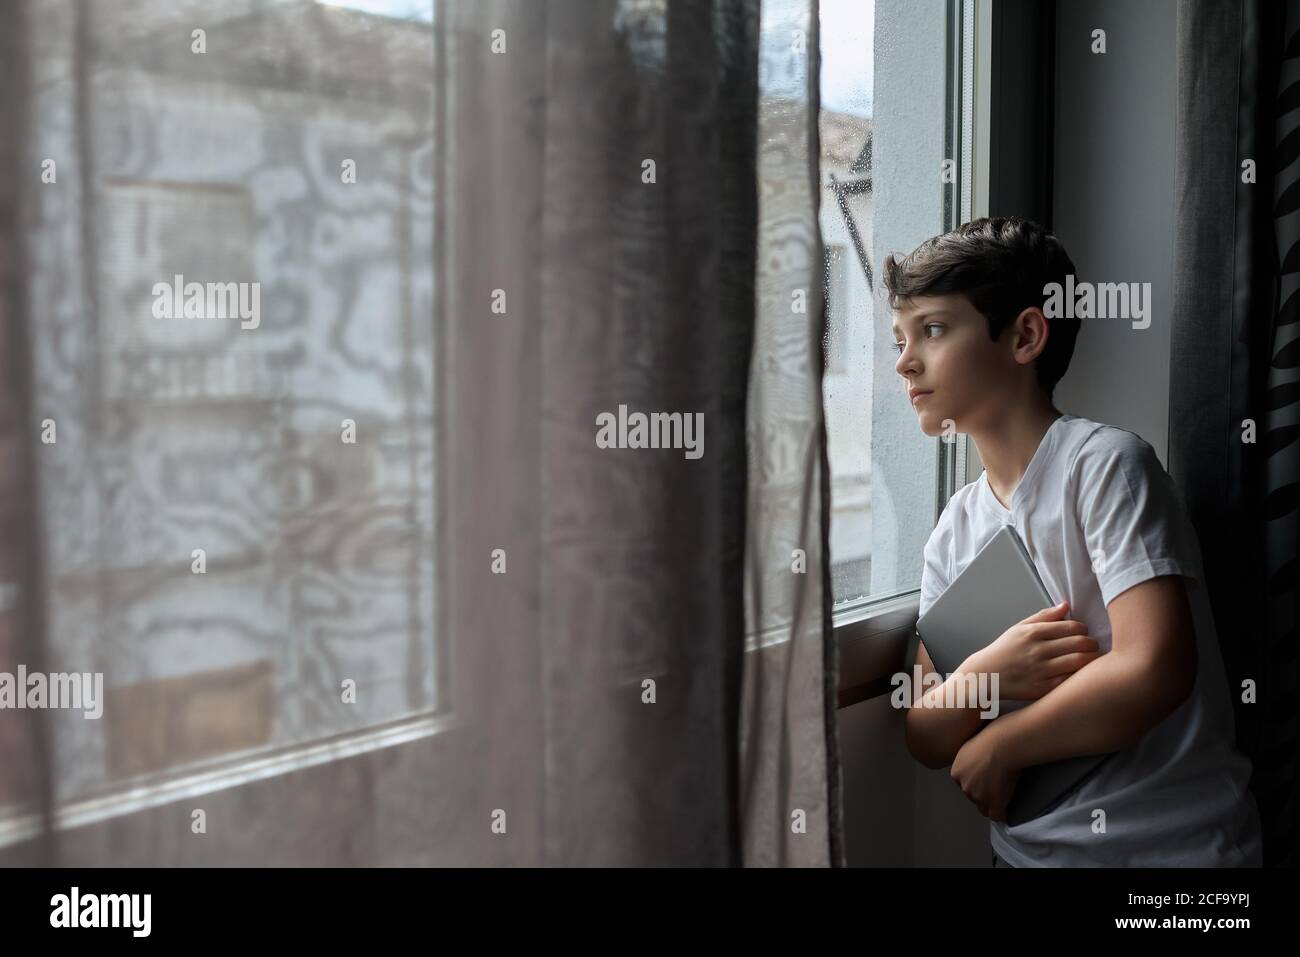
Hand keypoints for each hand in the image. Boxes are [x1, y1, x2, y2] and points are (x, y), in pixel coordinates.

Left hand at [951, 725, 1020, 821]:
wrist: (1004, 745)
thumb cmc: (990, 740)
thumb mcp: (968, 748)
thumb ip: (966, 761)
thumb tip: (973, 765)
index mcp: (956, 773)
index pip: (963, 785)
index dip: (975, 783)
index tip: (984, 779)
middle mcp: (964, 786)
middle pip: (972, 796)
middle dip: (982, 793)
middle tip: (995, 785)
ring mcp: (979, 796)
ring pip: (983, 807)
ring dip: (991, 803)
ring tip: (1002, 797)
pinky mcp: (994, 802)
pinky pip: (996, 816)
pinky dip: (1002, 814)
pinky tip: (1006, 810)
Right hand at [962, 600, 1099, 701]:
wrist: (985, 676)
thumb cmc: (1004, 651)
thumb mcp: (1019, 628)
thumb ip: (1044, 617)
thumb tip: (1066, 606)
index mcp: (1033, 633)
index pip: (1071, 626)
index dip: (1083, 629)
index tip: (1083, 633)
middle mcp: (1037, 650)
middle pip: (1079, 643)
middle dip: (1092, 644)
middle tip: (1092, 646)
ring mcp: (1040, 670)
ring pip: (1079, 662)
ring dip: (1091, 659)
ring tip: (1091, 659)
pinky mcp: (1041, 688)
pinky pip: (1070, 681)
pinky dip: (1080, 676)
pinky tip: (1080, 674)